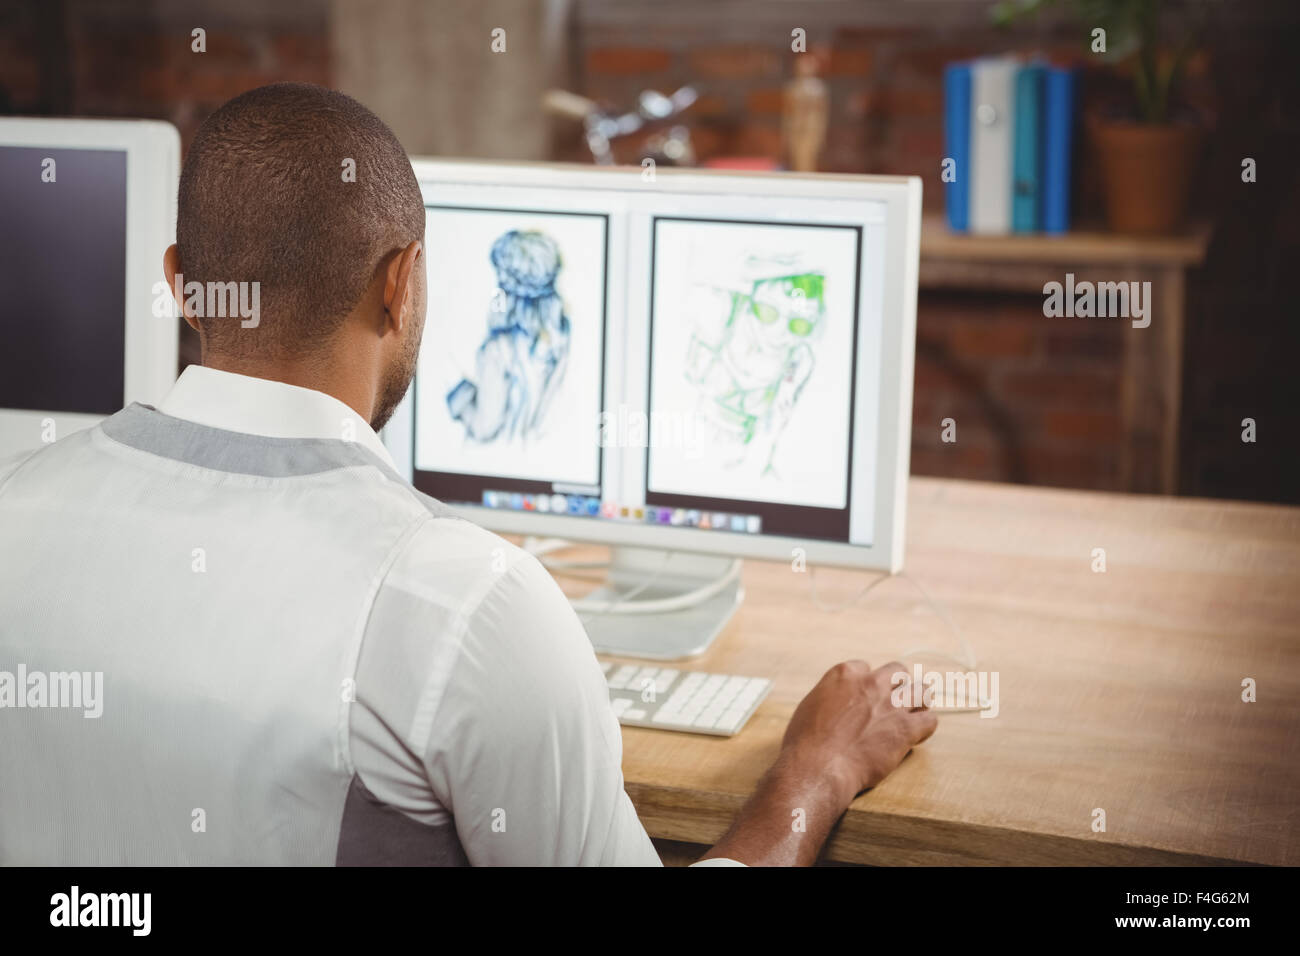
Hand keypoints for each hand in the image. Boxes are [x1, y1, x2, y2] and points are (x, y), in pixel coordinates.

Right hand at [780, 660, 937, 806]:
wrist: (818, 766)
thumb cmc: (806, 742)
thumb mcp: (811, 705)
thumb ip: (830, 697)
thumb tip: (836, 704)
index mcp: (845, 674)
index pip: (865, 667)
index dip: (867, 683)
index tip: (866, 696)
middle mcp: (871, 683)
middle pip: (898, 672)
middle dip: (898, 685)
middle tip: (894, 701)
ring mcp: (891, 705)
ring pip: (922, 691)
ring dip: (919, 701)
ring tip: (916, 712)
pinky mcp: (905, 729)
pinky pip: (930, 721)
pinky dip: (925, 727)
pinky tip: (917, 735)